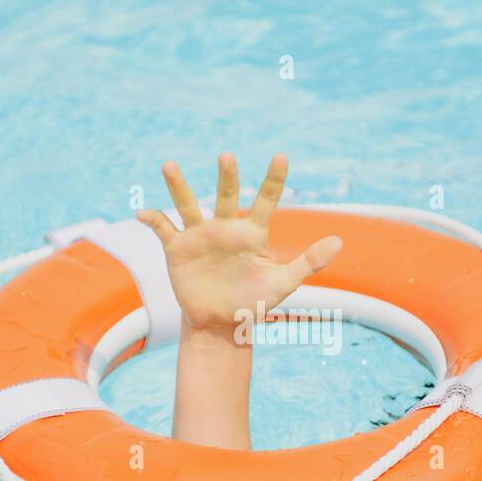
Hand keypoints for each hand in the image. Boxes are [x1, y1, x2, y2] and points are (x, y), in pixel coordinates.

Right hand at [136, 153, 342, 339]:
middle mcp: (226, 227)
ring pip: (188, 205)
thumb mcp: (283, 284)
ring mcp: (200, 236)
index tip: (281, 156)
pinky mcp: (178, 249)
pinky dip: (154, 220)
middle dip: (227, 177)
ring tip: (170, 166)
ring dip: (179, 186)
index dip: (274, 180)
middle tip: (227, 157)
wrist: (221, 323)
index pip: (266, 201)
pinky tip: (143, 213)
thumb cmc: (253, 300)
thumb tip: (339, 242)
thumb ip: (308, 262)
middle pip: (227, 196)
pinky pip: (164, 229)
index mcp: (252, 233)